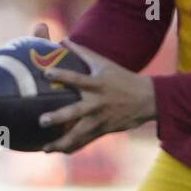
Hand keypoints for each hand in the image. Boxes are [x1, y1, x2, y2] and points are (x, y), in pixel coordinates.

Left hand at [38, 39, 155, 153]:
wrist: (147, 99)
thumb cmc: (122, 78)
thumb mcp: (105, 63)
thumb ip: (82, 52)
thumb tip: (63, 39)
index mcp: (98, 84)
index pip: (78, 79)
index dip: (62, 75)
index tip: (46, 73)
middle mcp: (98, 103)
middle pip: (76, 111)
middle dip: (59, 117)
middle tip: (42, 121)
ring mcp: (100, 118)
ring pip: (79, 132)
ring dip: (62, 141)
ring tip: (45, 148)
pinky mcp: (104, 129)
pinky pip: (86, 141)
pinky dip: (72, 147)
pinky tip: (58, 151)